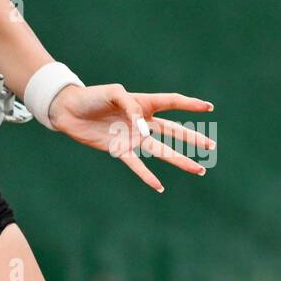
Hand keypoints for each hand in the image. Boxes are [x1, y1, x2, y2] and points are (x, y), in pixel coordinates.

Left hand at [47, 83, 215, 192]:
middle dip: (192, 138)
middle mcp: (141, 122)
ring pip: (161, 150)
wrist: (68, 110)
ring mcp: (132, 137)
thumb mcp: (114, 93)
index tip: (209, 108)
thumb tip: (145, 130)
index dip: (190, 104)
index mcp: (142, 102)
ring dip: (179, 160)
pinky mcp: (119, 150)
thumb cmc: (91, 96)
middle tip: (211, 147)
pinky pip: (136, 164)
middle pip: (172, 130)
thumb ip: (132, 108)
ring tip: (199, 170)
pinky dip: (147, 175)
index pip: (171, 102)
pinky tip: (159, 186)